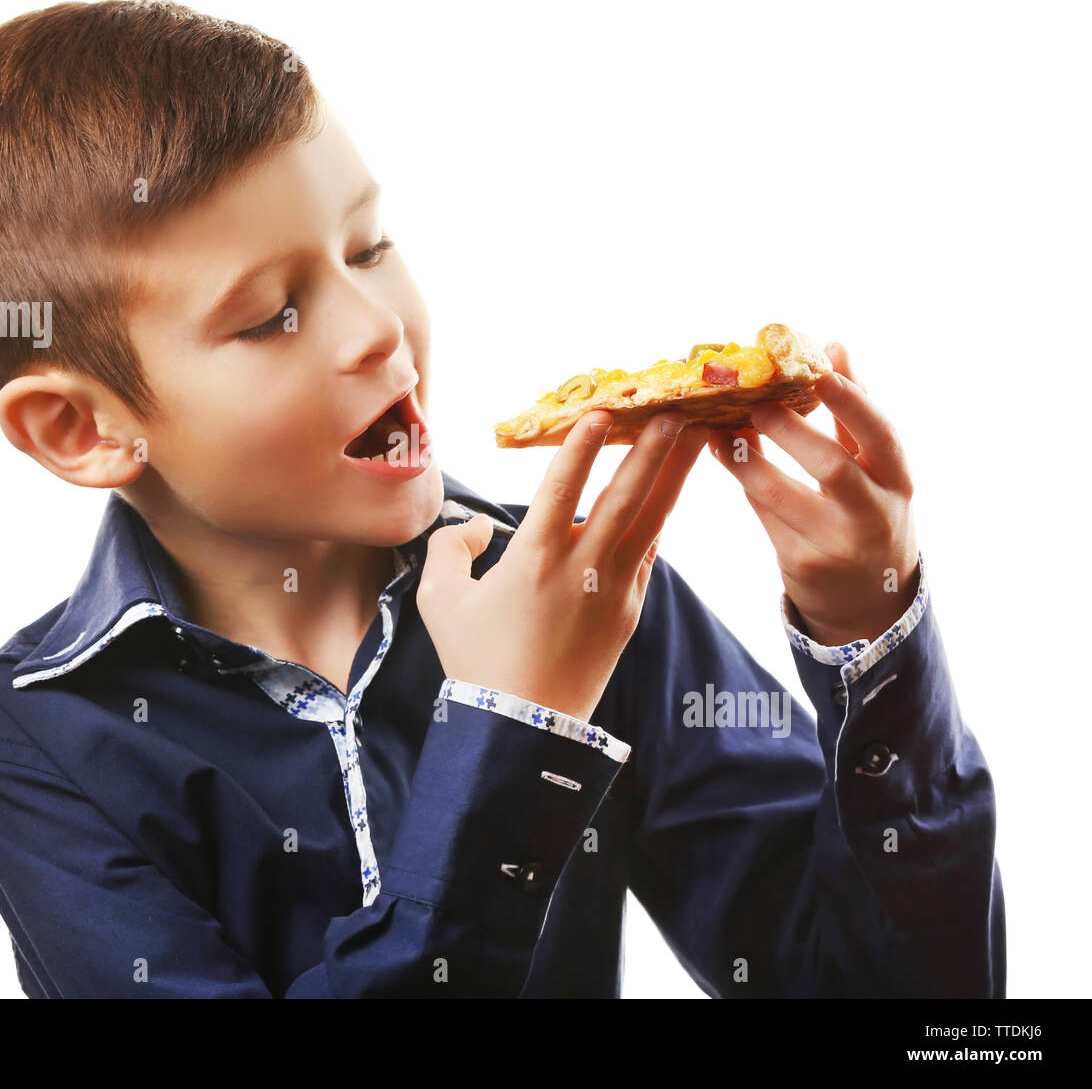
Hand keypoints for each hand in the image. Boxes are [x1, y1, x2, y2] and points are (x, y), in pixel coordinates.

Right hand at [417, 412, 707, 721]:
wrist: (524, 727)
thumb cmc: (475, 663)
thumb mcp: (439, 602)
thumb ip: (449, 550)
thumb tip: (477, 525)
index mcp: (533, 560)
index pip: (563, 489)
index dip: (582, 447)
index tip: (602, 411)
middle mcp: (581, 569)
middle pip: (624, 498)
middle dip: (653, 451)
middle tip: (677, 411)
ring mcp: (614, 590)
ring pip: (650, 522)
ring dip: (673, 477)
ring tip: (697, 439)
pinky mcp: (630, 611)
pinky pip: (648, 554)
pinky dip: (658, 519)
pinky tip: (669, 494)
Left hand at [705, 343, 918, 646]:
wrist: (868, 601)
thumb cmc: (869, 513)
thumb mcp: (876, 468)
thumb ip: (853, 411)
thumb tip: (834, 346)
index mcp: (897, 481)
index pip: (882, 436)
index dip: (853, 402)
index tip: (820, 372)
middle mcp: (873, 515)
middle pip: (831, 468)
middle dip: (789, 433)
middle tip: (757, 403)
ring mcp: (836, 544)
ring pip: (781, 496)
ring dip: (747, 458)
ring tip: (723, 429)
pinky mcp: (801, 564)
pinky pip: (764, 515)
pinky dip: (743, 481)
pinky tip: (724, 454)